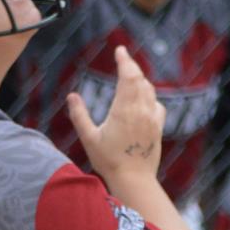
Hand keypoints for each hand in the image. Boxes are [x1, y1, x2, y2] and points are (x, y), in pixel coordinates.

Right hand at [66, 46, 164, 180]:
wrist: (134, 179)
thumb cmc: (108, 161)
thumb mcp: (88, 138)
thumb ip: (79, 115)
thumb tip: (71, 95)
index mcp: (124, 109)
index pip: (128, 76)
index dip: (125, 60)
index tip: (120, 50)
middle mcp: (141, 110)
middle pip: (140, 79)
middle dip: (131, 65)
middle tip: (122, 57)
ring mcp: (152, 118)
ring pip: (149, 90)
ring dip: (140, 79)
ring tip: (130, 74)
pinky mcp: (158, 127)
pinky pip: (156, 103)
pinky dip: (149, 95)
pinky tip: (143, 98)